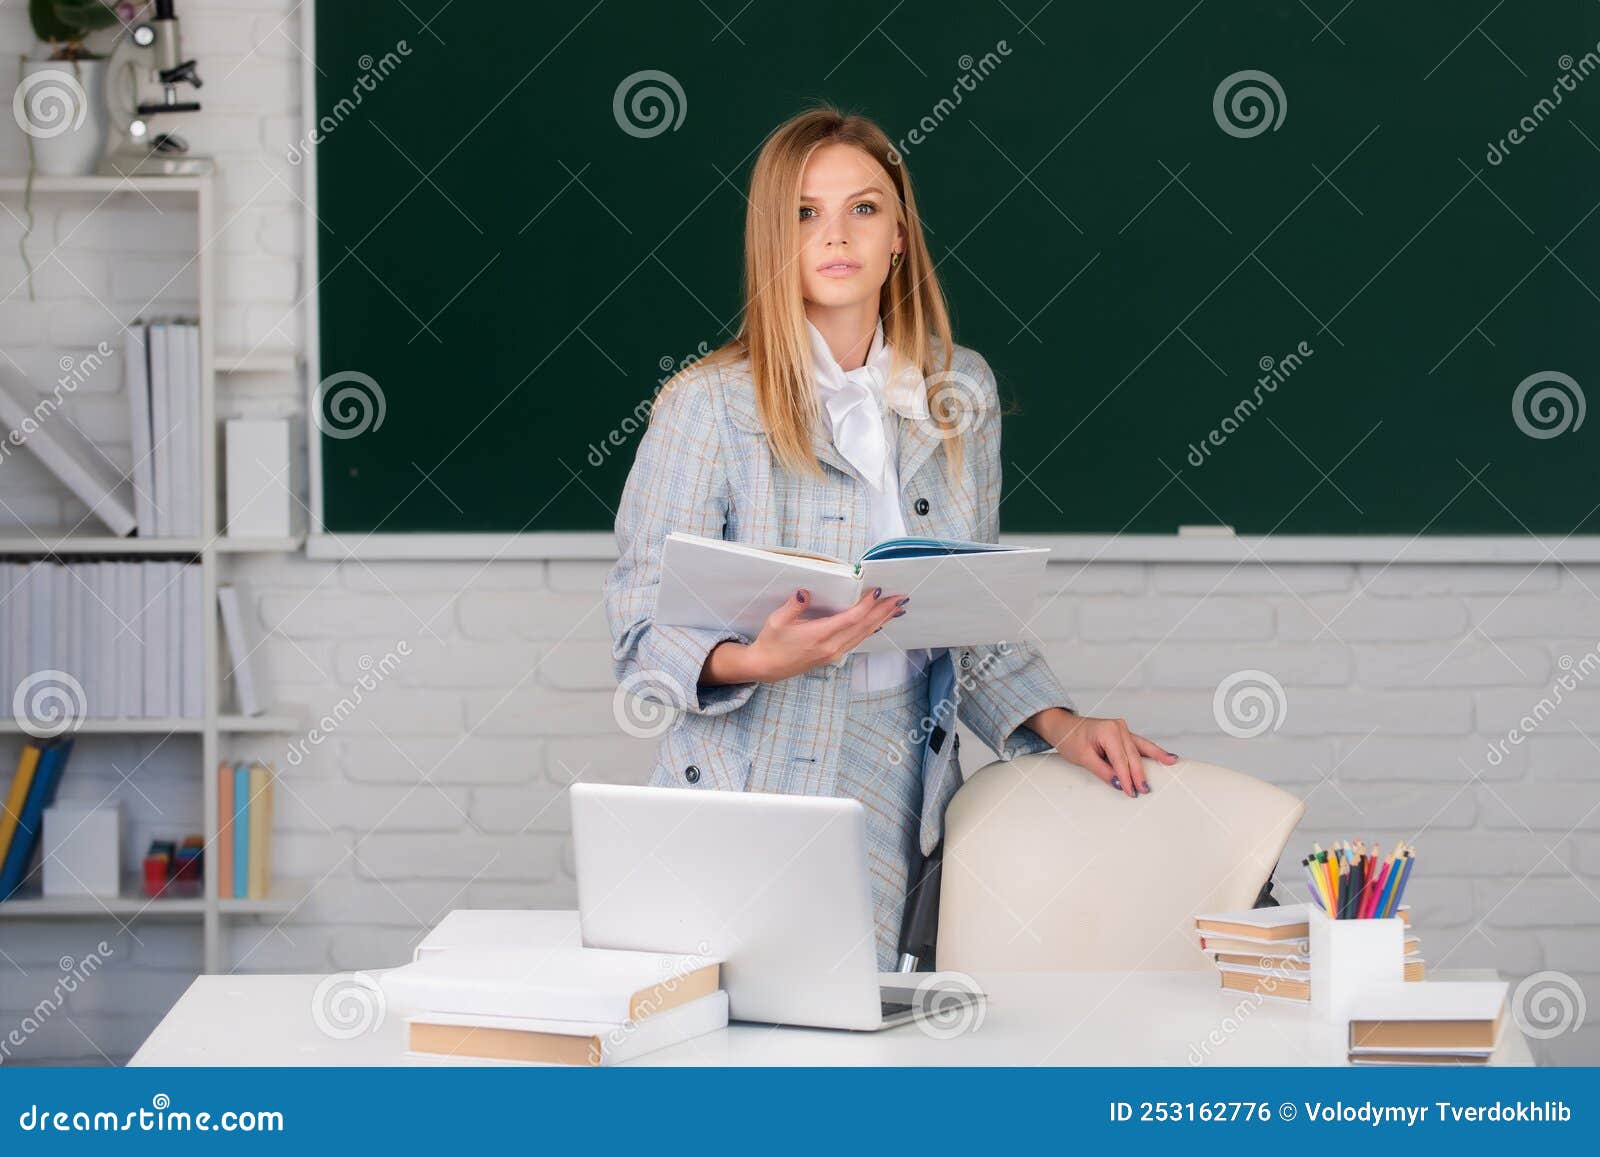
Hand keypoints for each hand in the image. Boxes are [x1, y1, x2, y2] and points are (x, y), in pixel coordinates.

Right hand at [702, 587, 908, 684]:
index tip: (878, 592)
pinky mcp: (832, 656)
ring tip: (896, 608)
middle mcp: (832, 647)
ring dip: (881, 620)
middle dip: (884, 612)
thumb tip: (805, 592)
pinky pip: (856, 640)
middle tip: (901, 598)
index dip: (867, 605)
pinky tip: (878, 623)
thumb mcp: (777, 621)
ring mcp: (834, 653)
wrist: (766, 668)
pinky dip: (870, 629)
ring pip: (863, 635)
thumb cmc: (771, 642)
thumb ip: (794, 605)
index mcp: (819, 636)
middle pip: (864, 627)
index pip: (851, 619)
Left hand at [1027, 708, 1176, 797]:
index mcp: (1108, 731)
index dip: (1126, 778)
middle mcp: (1118, 727)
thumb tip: (1118, 783)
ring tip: (1172, 762)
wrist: (1063, 726)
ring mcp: (1122, 729)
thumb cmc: (1070, 739)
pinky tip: (1166, 756)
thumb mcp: (1082, 757)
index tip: (1131, 792)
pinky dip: (1151, 751)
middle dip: (1139, 774)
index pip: (1121, 760)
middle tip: (1145, 790)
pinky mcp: (1123, 733)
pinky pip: (1140, 744)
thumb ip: (1102, 770)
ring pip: (1141, 748)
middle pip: (1133, 755)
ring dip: (1156, 758)